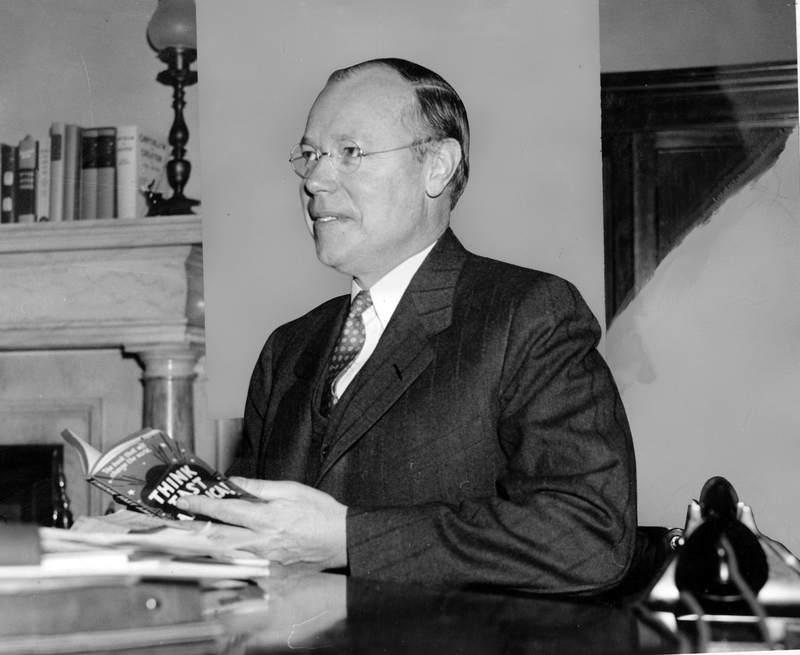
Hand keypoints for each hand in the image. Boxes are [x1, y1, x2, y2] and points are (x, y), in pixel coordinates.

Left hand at [176, 478, 347, 569]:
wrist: (342, 539)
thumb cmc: (320, 512)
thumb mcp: (291, 489)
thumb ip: (259, 488)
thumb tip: (235, 481)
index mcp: (266, 518)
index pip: (225, 511)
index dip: (202, 504)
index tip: (185, 499)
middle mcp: (262, 542)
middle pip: (219, 536)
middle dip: (196, 526)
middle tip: (179, 519)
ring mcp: (266, 560)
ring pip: (228, 552)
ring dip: (209, 541)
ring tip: (196, 530)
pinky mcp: (272, 571)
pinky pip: (244, 563)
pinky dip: (230, 554)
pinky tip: (225, 546)